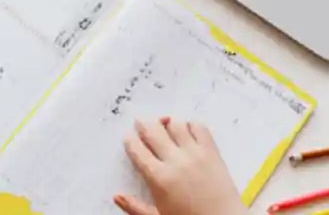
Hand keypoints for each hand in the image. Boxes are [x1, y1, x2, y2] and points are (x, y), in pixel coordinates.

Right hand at [116, 118, 245, 214]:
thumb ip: (135, 207)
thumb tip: (117, 196)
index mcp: (159, 178)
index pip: (138, 151)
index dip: (130, 141)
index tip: (128, 138)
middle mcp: (175, 161)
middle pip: (153, 131)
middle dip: (144, 124)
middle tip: (141, 122)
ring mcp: (194, 153)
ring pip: (176, 124)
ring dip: (167, 122)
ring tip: (164, 124)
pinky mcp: (212, 151)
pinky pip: (199, 127)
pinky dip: (191, 124)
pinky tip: (187, 130)